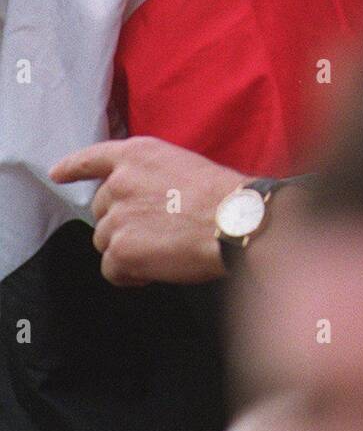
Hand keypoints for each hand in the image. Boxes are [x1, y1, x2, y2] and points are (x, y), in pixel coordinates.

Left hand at [50, 137, 243, 285]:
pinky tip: (156, 268)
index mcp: (137, 155)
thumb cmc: (222, 197)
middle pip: (101, 211)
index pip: (93, 158)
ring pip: (105, 242)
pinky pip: (111, 270)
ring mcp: (117, 216)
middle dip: (123, 224)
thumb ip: (149, 178)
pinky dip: (129, 275)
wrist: (234, 220)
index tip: (58, 173)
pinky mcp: (120, 249)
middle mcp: (119, 181)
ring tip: (163, 250)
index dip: (73, 168)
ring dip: (128, 250)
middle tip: (158, 232)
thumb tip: (141, 203)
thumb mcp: (181, 165)